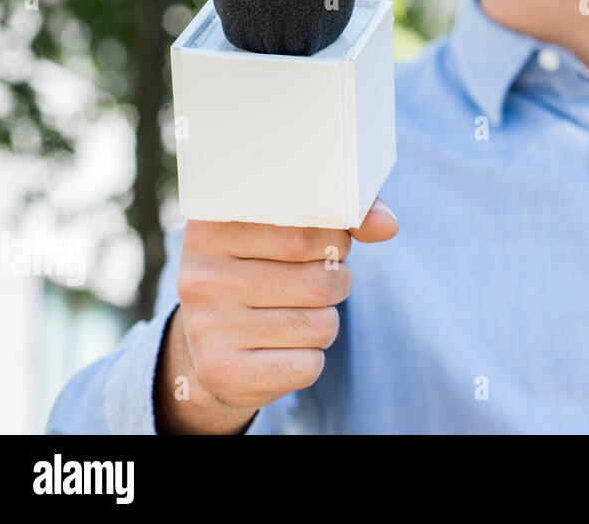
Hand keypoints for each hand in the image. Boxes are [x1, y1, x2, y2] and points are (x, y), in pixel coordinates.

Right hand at [154, 197, 398, 433]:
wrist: (210, 345)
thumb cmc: (265, 271)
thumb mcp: (288, 232)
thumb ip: (342, 216)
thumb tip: (386, 225)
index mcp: (213, 226)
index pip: (308, 227)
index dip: (336, 237)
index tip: (328, 240)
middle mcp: (201, 275)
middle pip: (321, 279)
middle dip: (336, 281)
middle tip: (315, 281)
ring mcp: (207, 326)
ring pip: (321, 325)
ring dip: (324, 322)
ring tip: (294, 315)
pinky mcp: (222, 372)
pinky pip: (308, 366)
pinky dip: (309, 360)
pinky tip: (280, 350)